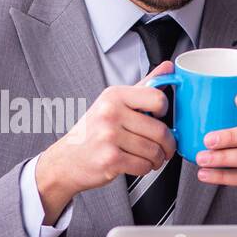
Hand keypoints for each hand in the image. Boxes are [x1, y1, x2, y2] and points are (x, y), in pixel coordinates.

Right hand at [35, 61, 178, 222]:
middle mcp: (111, 113)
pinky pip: (143, 166)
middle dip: (167, 144)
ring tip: (150, 157)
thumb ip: (143, 86)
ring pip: (154, 151)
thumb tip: (168, 68)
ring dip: (157, 159)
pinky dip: (145, 169)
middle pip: (160, 130)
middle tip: (164, 147)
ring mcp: (109, 136)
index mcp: (114, 96)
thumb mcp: (114, 102)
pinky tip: (137, 164)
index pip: (157, 98)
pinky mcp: (110, 159)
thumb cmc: (92, 132)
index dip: (165, 111)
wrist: (67, 160)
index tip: (160, 117)